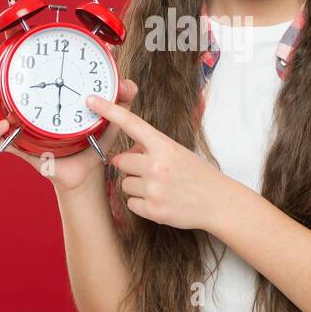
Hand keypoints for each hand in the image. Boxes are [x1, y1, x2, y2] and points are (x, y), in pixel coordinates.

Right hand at [0, 55, 138, 193]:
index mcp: (42, 94)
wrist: (88, 171)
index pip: (20, 69)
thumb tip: (126, 83)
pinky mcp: (17, 147)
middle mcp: (24, 108)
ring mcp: (17, 127)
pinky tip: (3, 125)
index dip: (9, 52)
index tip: (7, 34)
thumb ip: (121, 96)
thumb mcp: (110, 113)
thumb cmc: (94, 138)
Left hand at [85, 93, 228, 231]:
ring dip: (137, 186)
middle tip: (152, 171)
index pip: (132, 123)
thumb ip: (150, 149)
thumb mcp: (176, 152)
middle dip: (130, 166)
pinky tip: (160, 201)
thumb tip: (123, 154)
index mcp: (164, 146)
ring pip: (125, 184)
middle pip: (121, 160)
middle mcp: (157, 165)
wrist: (218, 202)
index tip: (91, 100)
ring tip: (160, 188)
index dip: (109, 110)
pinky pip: (130, 203)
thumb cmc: (196, 174)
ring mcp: (154, 189)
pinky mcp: (153, 210)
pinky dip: (141, 204)